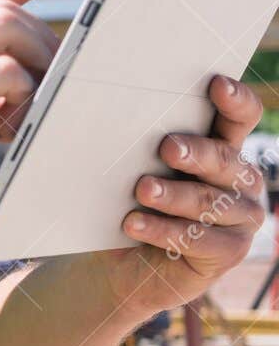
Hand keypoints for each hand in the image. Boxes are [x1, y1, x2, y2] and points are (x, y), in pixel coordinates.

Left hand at [95, 75, 266, 315]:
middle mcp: (240, 179)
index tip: (215, 83)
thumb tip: (104, 108)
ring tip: (143, 189)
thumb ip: (138, 143)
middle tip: (167, 147)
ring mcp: (241, 217)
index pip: (239, 117)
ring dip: (174, 195)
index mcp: (223, 147)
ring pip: (209, 202)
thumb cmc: (129, 201)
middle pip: (225, 159)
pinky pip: (198, 240)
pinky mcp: (228, 252)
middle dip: (197, 152)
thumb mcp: (134, 168)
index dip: (235, 100)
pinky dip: (163, 230)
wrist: (121, 261)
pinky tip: (134, 223)